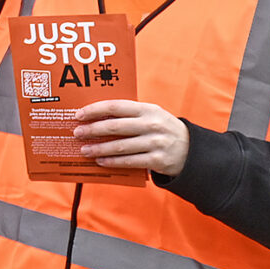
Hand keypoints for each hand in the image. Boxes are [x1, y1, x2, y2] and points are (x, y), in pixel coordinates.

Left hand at [74, 101, 189, 176]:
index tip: (79, 115)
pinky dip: (113, 162)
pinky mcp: (158, 160)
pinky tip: (101, 161)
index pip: (116, 106)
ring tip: (84, 150)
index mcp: (148, 109)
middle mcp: (152, 125)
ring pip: (120, 146)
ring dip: (99, 149)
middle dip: (92, 130)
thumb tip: (95, 117)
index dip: (94, 110)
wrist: (192, 150)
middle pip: (115, 127)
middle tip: (77, 133)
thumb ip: (129, 114)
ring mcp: (156, 143)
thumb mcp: (151, 115)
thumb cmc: (162, 129)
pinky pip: (129, 161)